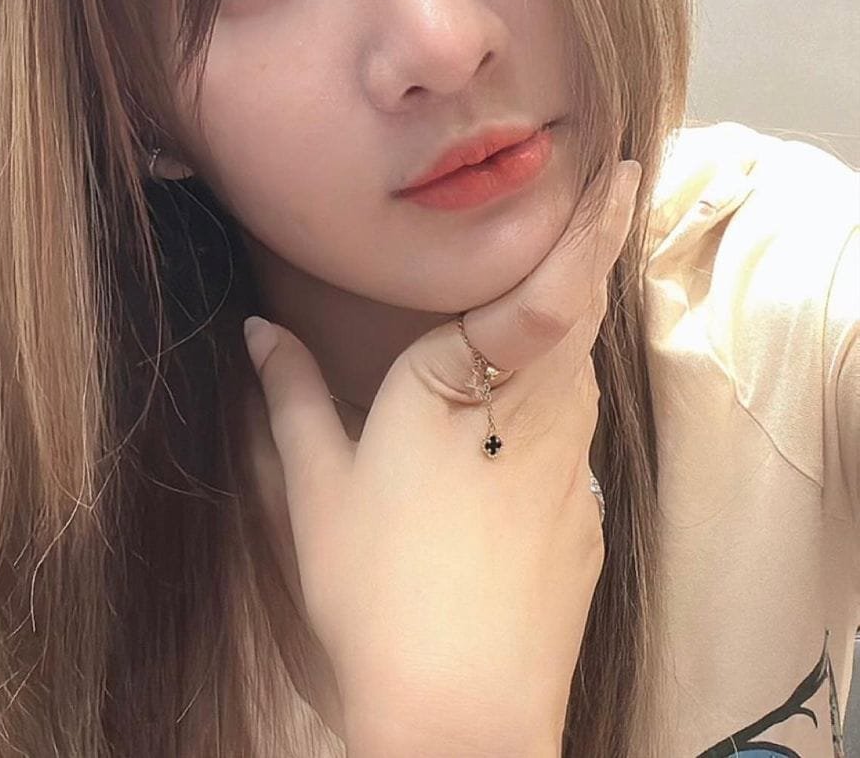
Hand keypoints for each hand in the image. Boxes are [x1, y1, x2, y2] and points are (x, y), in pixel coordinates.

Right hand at [242, 157, 641, 755]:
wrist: (461, 713)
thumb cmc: (374, 587)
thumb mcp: (313, 487)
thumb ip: (288, 395)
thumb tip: (257, 330)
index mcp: (460, 387)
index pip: (546, 291)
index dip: (587, 229)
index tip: (617, 171)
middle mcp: (535, 415)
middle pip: (577, 316)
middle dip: (592, 250)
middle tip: (601, 195)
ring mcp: (572, 468)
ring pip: (580, 372)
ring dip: (574, 323)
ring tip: (556, 290)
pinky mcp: (586, 516)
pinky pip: (576, 433)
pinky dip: (560, 400)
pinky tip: (519, 422)